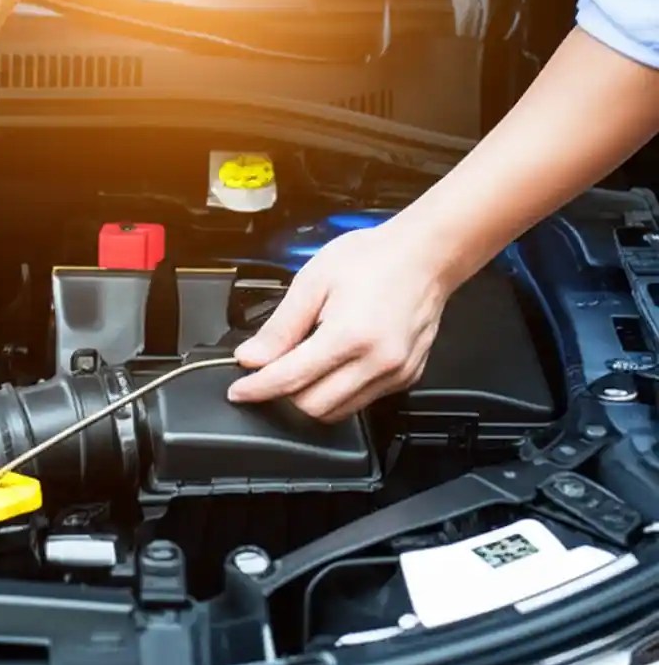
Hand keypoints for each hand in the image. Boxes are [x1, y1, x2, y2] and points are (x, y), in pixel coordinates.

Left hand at [227, 225, 454, 422]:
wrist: (425, 254)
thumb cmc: (373, 258)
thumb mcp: (313, 282)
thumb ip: (280, 327)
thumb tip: (251, 358)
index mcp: (350, 335)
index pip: (291, 379)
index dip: (258, 388)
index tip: (239, 392)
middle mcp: (377, 361)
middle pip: (313, 406)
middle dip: (285, 392)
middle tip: (273, 369)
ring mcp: (396, 373)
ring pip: (338, 411)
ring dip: (312, 396)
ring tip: (306, 362)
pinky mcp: (407, 377)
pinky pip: (363, 401)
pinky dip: (340, 391)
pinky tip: (335, 363)